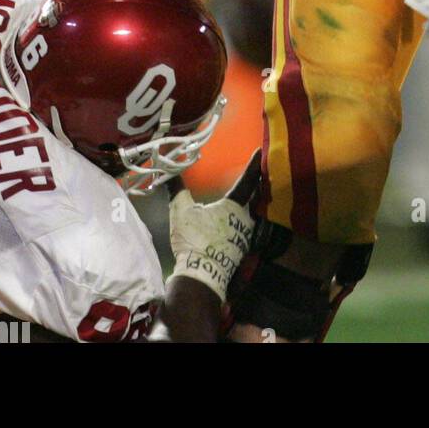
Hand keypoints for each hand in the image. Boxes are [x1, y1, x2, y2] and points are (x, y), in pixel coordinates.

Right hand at [168, 151, 260, 306]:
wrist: (201, 275)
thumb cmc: (194, 239)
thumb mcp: (181, 211)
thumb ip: (177, 190)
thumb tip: (167, 173)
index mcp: (233, 205)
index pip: (247, 180)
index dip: (254, 165)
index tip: (260, 151)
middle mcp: (245, 218)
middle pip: (257, 197)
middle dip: (258, 185)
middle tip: (260, 172)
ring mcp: (246, 236)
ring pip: (254, 214)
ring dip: (254, 204)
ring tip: (254, 194)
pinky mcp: (243, 251)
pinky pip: (248, 230)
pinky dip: (246, 221)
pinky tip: (240, 222)